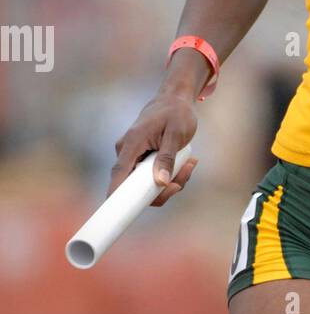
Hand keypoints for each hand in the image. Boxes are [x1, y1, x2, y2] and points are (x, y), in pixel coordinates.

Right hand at [106, 91, 198, 206]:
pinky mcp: (142, 160)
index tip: (118, 212)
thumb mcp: (176, 134)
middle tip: (181, 181)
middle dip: (162, 190)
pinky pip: (152, 177)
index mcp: (132, 143)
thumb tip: (161, 183)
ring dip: (170, 182)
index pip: (119, 174)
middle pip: (135, 186)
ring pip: (147, 184)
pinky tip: (186, 164)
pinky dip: (169, 176)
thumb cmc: (176, 114)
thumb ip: (167, 158)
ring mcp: (134, 157)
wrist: (175, 100)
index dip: (116, 195)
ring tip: (189, 165)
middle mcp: (128, 152)